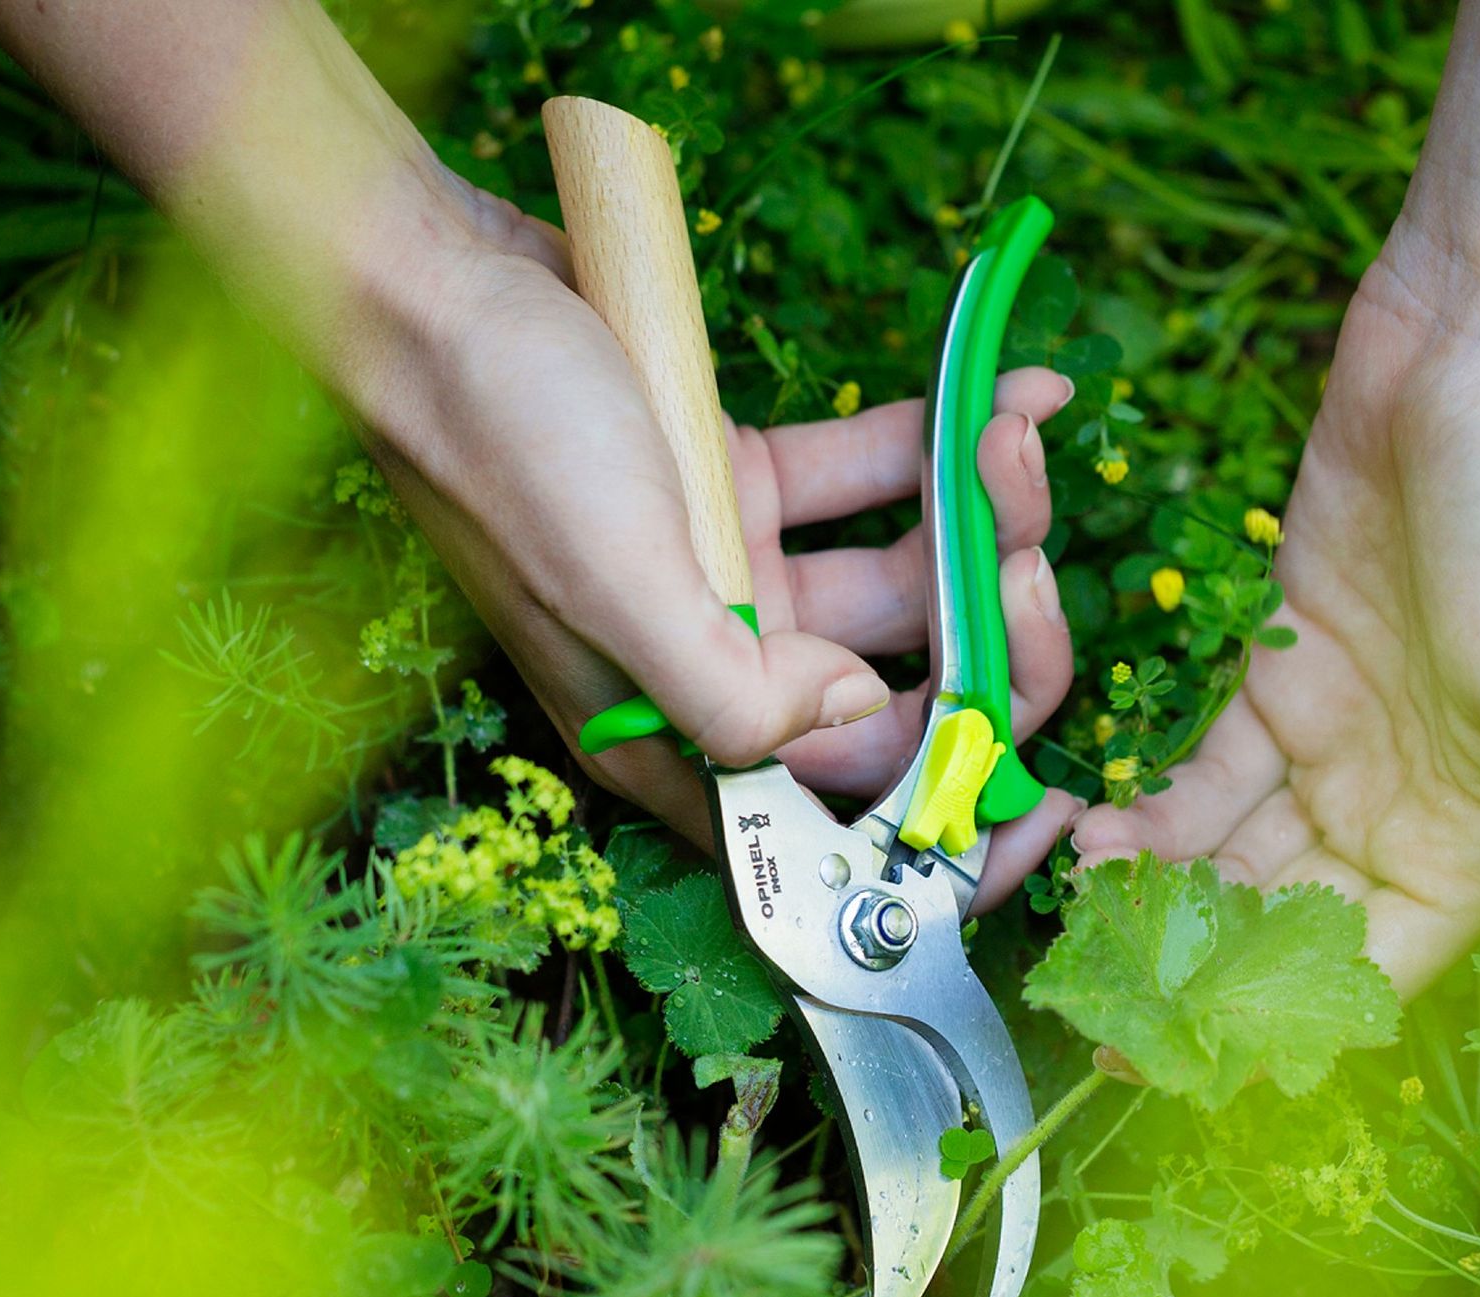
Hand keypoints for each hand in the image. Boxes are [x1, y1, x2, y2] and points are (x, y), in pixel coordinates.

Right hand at [351, 177, 1078, 907]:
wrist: (433, 283)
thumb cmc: (501, 440)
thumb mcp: (613, 586)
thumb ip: (734, 692)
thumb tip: (855, 712)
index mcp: (675, 740)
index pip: (835, 825)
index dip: (946, 829)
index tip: (1046, 806)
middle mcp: (717, 674)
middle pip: (898, 701)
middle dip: (986, 641)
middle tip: (1029, 563)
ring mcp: (742, 579)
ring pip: (903, 584)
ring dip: (981, 522)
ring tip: (1014, 438)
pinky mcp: (750, 487)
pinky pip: (873, 481)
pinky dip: (943, 441)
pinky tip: (1013, 388)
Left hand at [1071, 244, 1479, 1069]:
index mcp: (1478, 846)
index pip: (1364, 972)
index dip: (1276, 1027)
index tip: (1181, 1061)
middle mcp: (1403, 809)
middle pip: (1280, 924)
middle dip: (1193, 965)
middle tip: (1102, 1000)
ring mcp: (1335, 742)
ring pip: (1229, 854)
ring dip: (1159, 892)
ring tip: (1086, 909)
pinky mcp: (1276, 674)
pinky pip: (1203, 772)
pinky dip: (1151, 808)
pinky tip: (1097, 831)